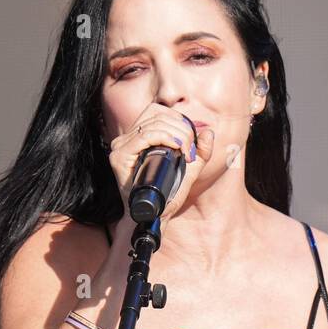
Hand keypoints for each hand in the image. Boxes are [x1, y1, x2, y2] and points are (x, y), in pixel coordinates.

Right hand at [105, 103, 215, 218]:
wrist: (155, 216)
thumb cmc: (168, 194)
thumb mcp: (190, 170)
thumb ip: (201, 151)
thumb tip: (208, 131)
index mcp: (139, 136)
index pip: (158, 112)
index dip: (179, 120)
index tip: (191, 144)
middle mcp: (127, 138)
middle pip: (158, 115)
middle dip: (182, 129)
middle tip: (191, 151)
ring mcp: (121, 146)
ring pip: (153, 123)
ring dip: (177, 134)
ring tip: (186, 154)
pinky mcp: (119, 156)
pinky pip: (144, 136)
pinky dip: (165, 137)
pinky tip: (177, 148)